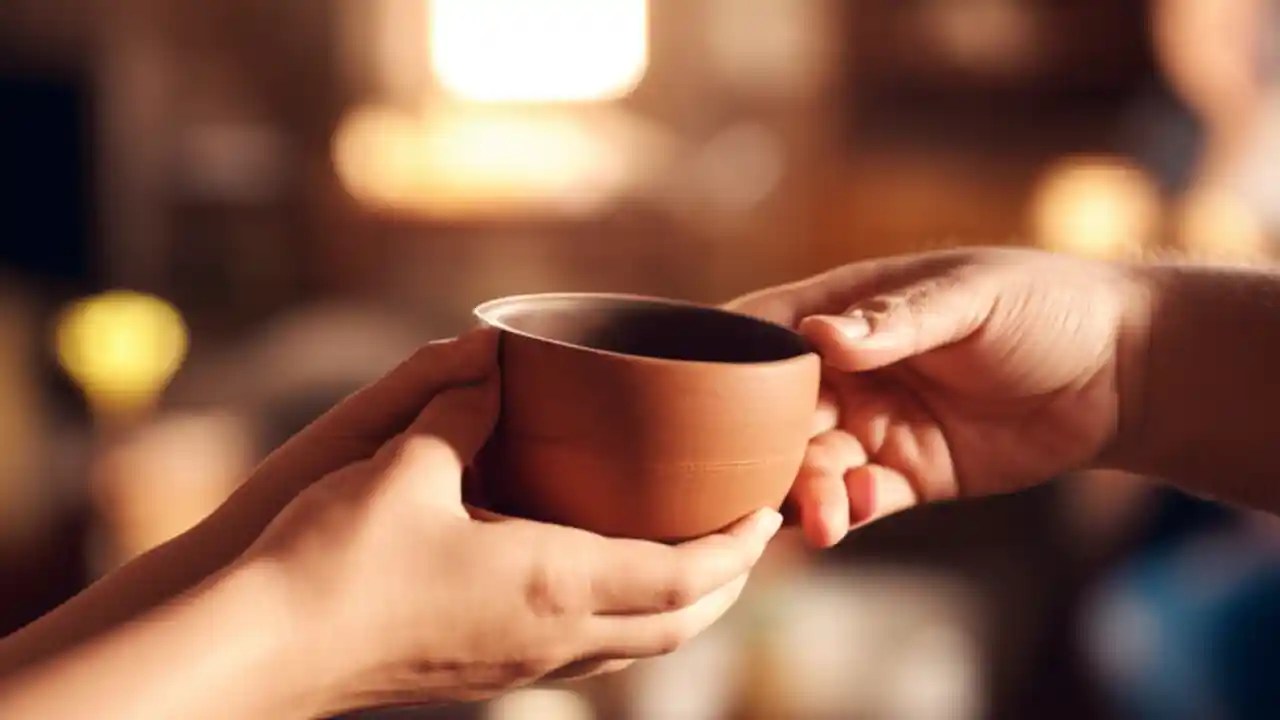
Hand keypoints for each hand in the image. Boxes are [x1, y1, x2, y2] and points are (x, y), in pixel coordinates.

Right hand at [241, 342, 781, 713]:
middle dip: (728, 581)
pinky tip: (605, 586)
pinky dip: (628, 622)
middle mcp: (553, 635)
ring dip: (682, 606)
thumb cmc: (334, 562)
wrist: (265, 652)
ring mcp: (521, 666)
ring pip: (636, 648)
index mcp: (555, 582)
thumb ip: (460, 408)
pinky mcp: (488, 673)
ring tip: (695, 559)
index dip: (738, 546)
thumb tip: (493, 362)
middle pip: (679, 624)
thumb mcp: (404, 466)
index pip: (686, 576)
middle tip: (746, 533)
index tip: (767, 510)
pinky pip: (589, 655)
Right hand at [728, 248, 1149, 546]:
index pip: (765, 332)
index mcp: (847, 312)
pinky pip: (859, 499)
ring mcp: (875, 426)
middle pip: (777, 412)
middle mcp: (847, 372)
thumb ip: (898, 322)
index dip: (724, 361)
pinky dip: (845, 511)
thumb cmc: (1043, 305)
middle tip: (764, 481)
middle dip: (763, 448)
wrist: (1123, 370)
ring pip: (812, 464)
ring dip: (804, 491)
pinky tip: (848, 517)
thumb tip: (821, 335)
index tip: (688, 396)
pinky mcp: (907, 475)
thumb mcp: (972, 299)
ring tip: (820, 516)